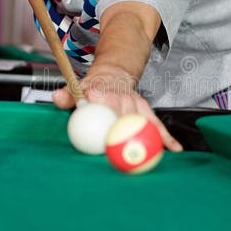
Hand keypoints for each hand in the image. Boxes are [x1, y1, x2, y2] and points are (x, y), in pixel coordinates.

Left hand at [53, 68, 182, 152]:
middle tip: (122, 152)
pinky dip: (165, 137)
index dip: (101, 103)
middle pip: (124, 114)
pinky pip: (156, 125)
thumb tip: (56, 97)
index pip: (101, 98)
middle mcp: (120, 97)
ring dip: (147, 138)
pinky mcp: (145, 110)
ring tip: (152, 156)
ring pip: (141, 121)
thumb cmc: (93, 87)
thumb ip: (68, 96)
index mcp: (102, 91)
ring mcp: (134, 103)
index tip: (100, 119)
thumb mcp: (77, 88)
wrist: (114, 73)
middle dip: (124, 131)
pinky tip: (174, 149)